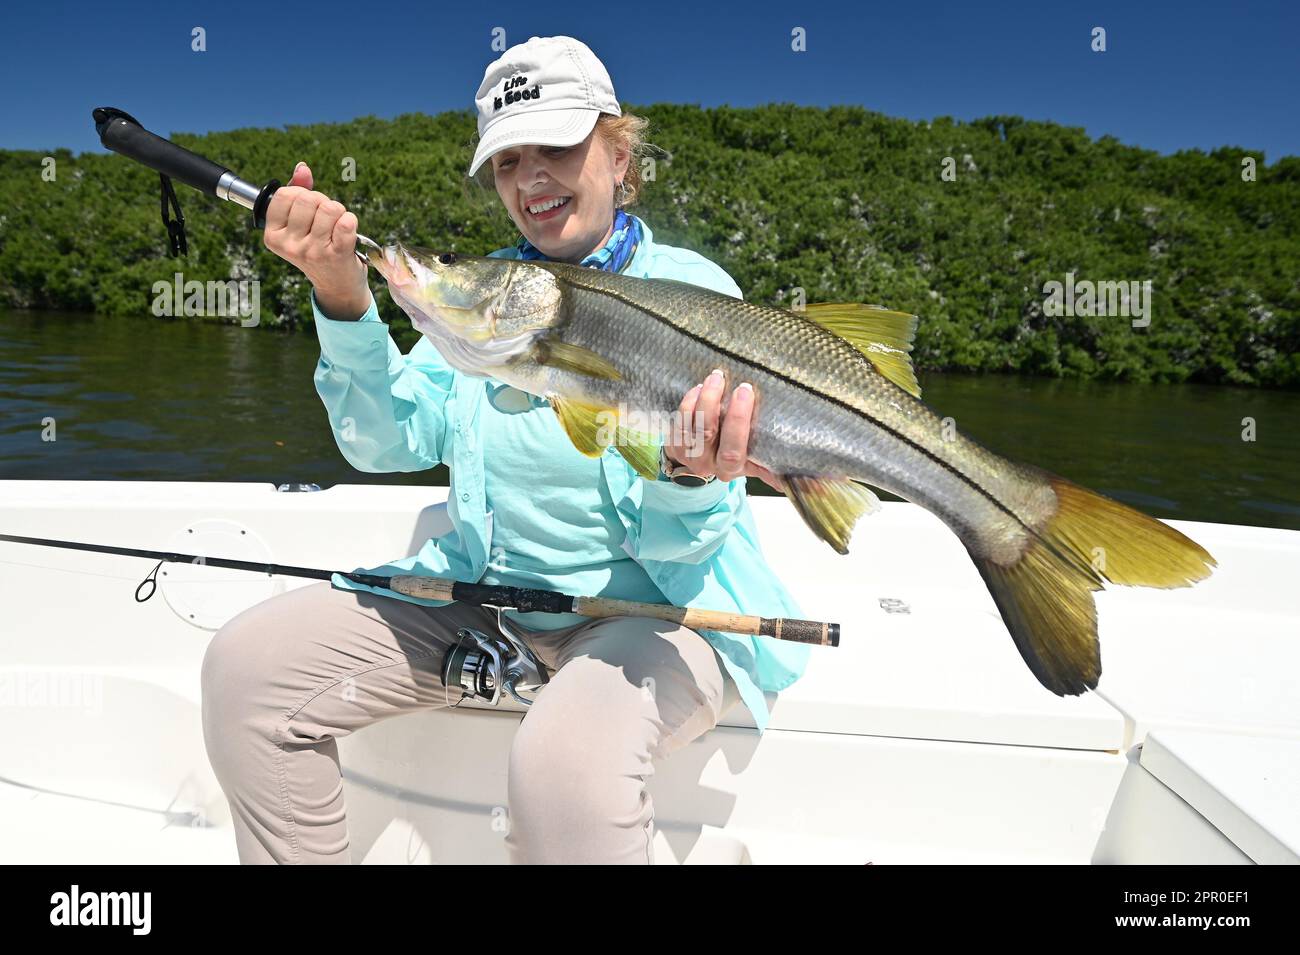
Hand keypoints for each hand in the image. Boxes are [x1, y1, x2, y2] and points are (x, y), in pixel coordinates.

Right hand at [263, 162, 369, 319]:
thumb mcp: (301, 223)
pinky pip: (347, 221)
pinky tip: (348, 234)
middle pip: (309, 198)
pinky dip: (351, 221)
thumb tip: (302, 168)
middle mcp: (289, 245)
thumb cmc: (318, 248)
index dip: (302, 193)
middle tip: (326, 221)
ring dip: (339, 213)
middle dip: (323, 202)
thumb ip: (298, 192)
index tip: (308, 209)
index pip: (285, 194)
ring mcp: (312, 251)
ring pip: (331, 208)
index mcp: (273, 235)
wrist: (337, 286)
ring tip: (337, 229)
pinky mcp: (335, 255)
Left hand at [663, 368, 783, 491]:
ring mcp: (688, 455)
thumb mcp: (756, 461)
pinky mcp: (674, 444)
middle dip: (718, 404)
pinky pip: (677, 422)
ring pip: (691, 427)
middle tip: (731, 381)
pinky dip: (686, 404)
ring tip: (715, 378)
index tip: (747, 392)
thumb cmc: (735, 452)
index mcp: (731, 469)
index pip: (734, 450)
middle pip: (709, 435)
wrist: (701, 461)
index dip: (738, 421)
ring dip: (702, 400)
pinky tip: (698, 388)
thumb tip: (817, 478)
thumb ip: (776, 466)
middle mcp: (707, 464)